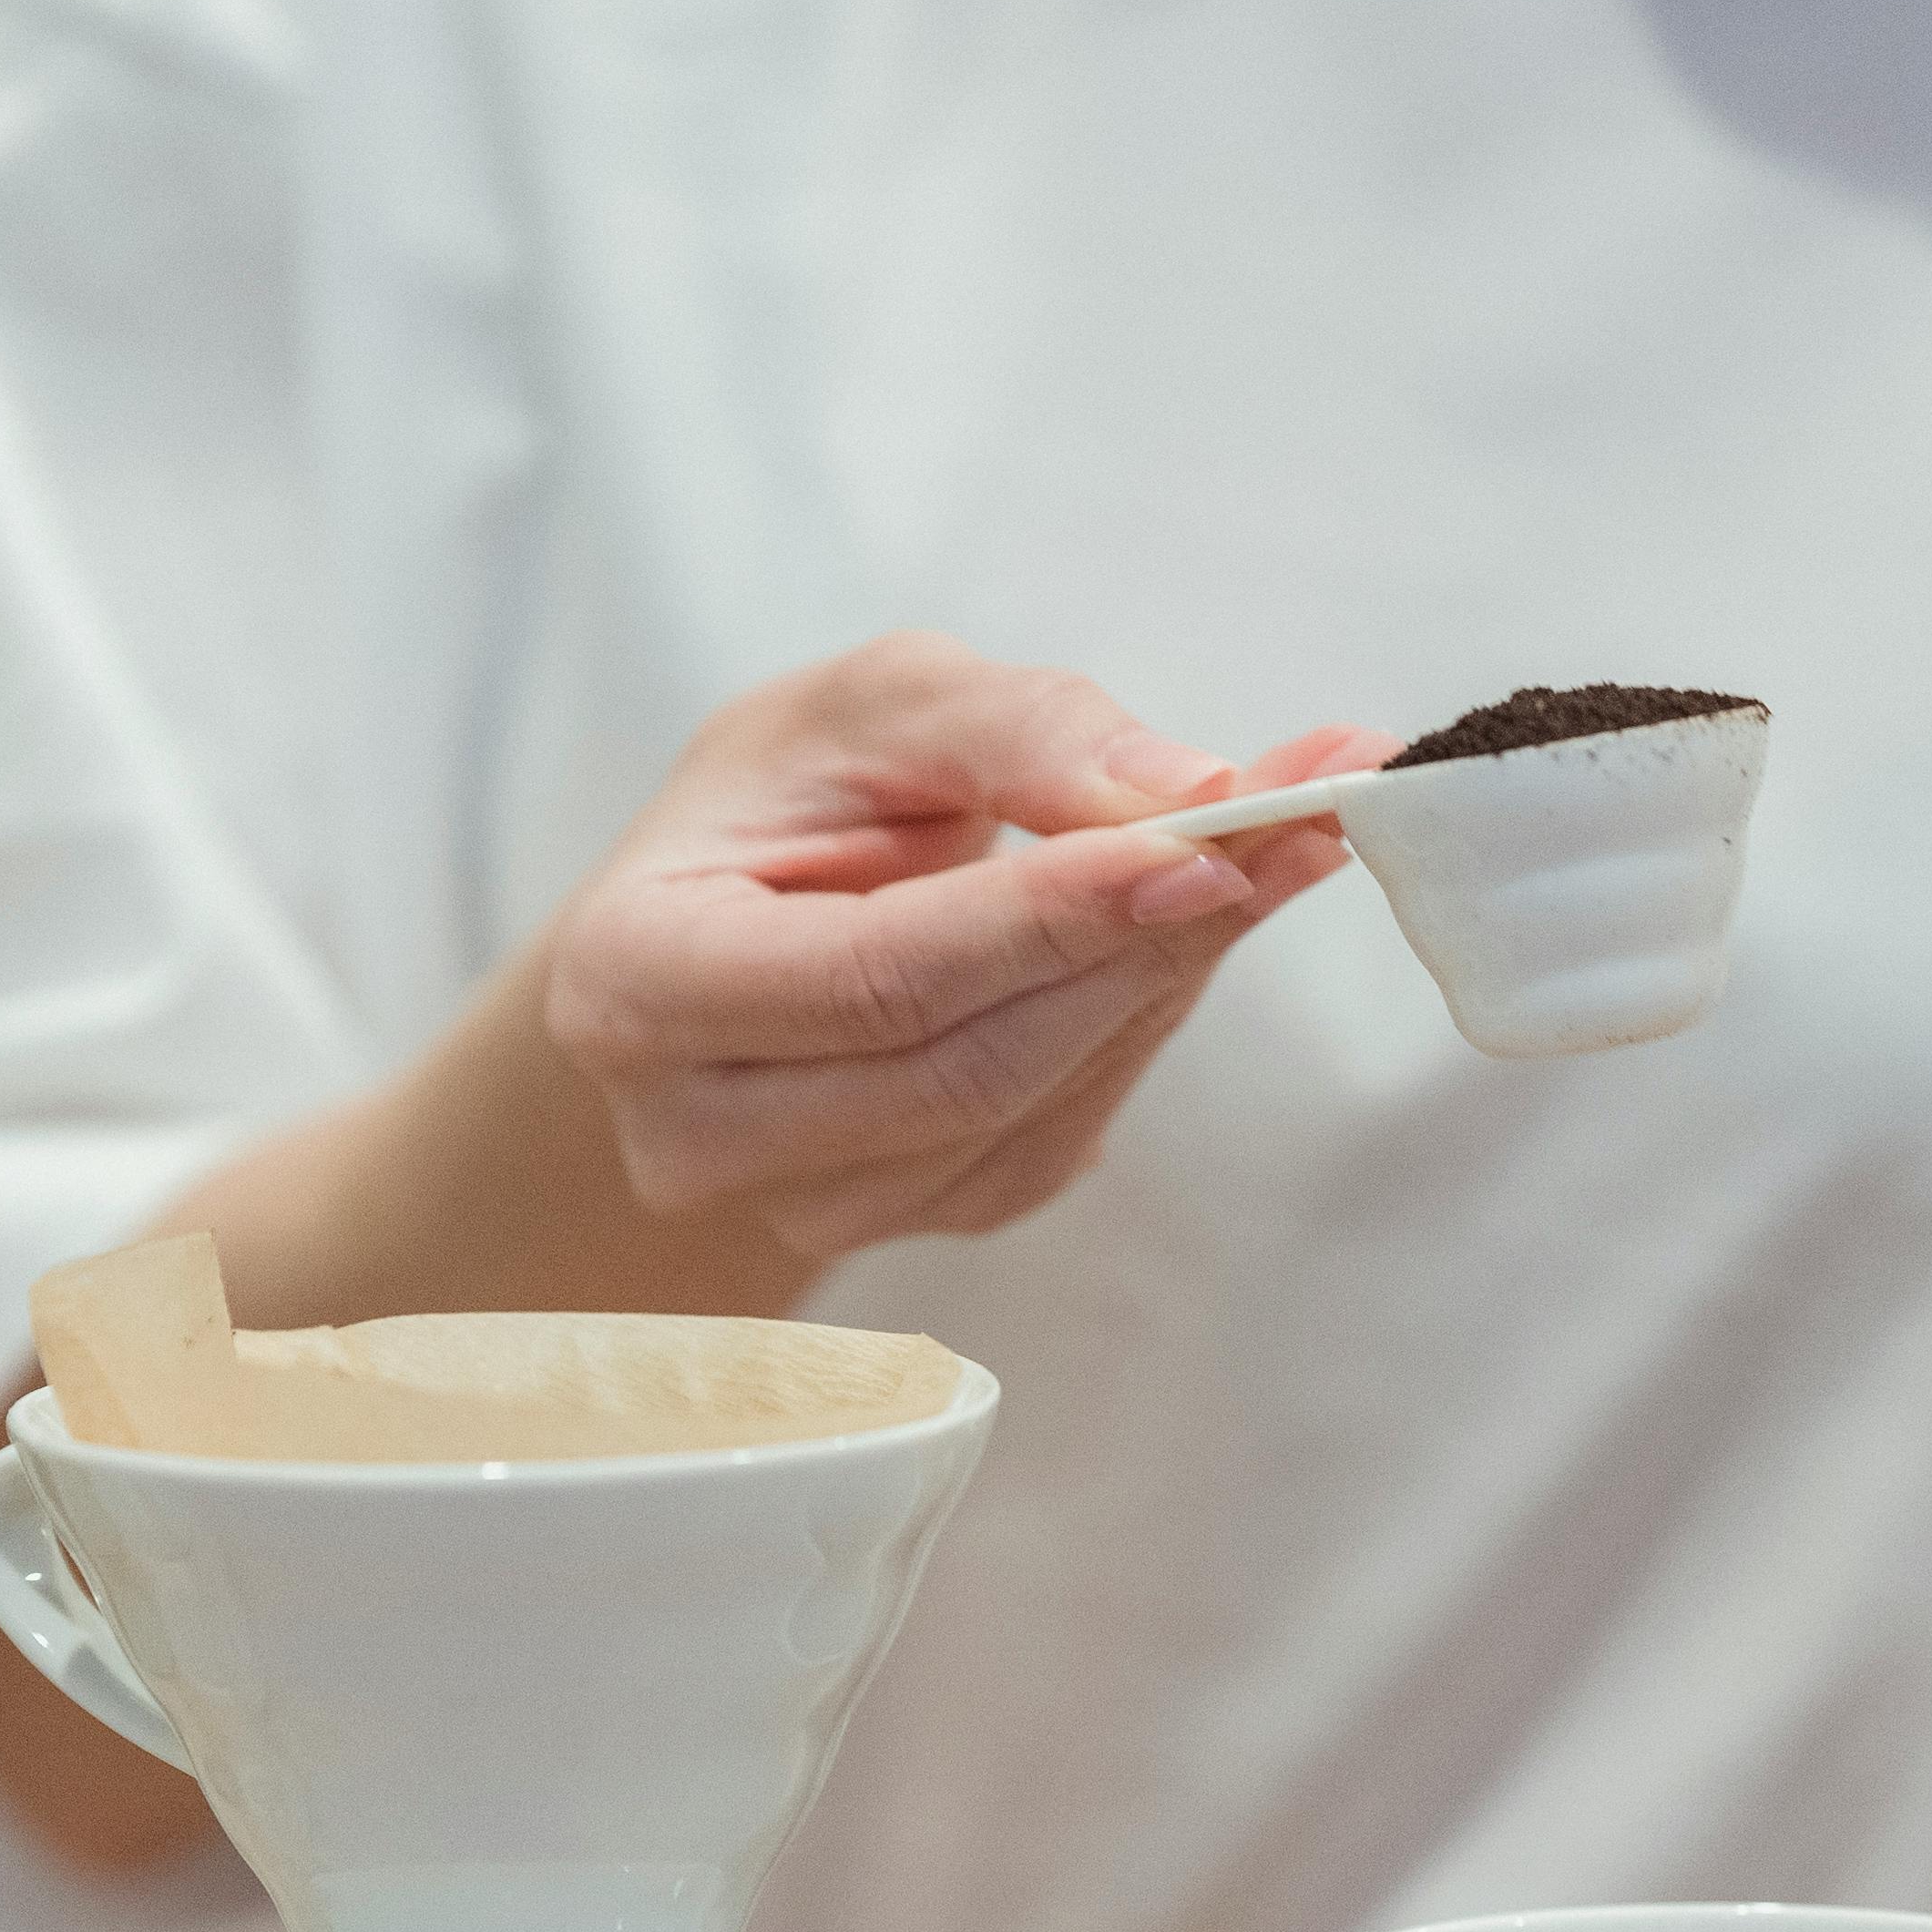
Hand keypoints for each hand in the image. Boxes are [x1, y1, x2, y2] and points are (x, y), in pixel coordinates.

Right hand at [543, 631, 1384, 1262]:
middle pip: (966, 1065)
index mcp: (636, 983)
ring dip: (1165, 977)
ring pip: (1029, 1111)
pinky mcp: (909, 1225)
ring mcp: (801, 1203)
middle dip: (1145, 940)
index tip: (1212, 834)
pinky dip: (1138, 1022)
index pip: (878, 978)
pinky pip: (1056, 1137)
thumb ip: (1014, 726)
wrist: (737, 923)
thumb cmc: (786, 802)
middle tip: (1296, 822)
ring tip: (1267, 848)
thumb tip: (1186, 788)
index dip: (1053, 915)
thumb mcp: (870, 706)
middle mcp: (695, 1130)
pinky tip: (1175, 931)